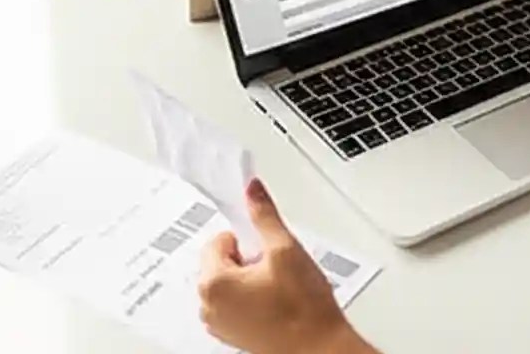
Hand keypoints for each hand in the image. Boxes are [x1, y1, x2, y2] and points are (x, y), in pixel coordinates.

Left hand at [198, 179, 362, 353]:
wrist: (320, 348)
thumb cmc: (304, 310)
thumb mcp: (286, 249)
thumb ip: (264, 215)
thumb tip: (253, 190)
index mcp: (213, 283)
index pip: (219, 239)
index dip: (247, 239)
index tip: (266, 247)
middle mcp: (209, 306)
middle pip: (221, 261)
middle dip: (247, 259)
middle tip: (276, 269)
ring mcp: (220, 323)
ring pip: (228, 282)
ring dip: (249, 279)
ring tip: (278, 288)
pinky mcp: (232, 335)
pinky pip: (234, 303)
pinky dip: (251, 298)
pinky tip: (276, 303)